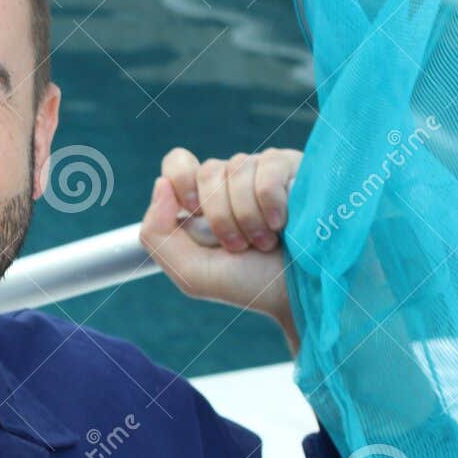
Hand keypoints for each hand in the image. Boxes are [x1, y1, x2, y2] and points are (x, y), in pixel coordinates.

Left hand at [138, 147, 301, 350]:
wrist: (299, 294)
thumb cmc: (248, 283)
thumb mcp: (190, 271)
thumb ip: (157, 234)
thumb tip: (160, 183)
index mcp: (203, 199)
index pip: (178, 163)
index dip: (181, 181)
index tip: (195, 212)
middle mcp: (231, 180)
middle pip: (207, 171)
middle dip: (221, 217)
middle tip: (240, 246)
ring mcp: (262, 170)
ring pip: (237, 169)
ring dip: (248, 217)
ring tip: (266, 242)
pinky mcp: (292, 166)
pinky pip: (268, 169)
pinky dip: (271, 203)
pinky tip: (285, 224)